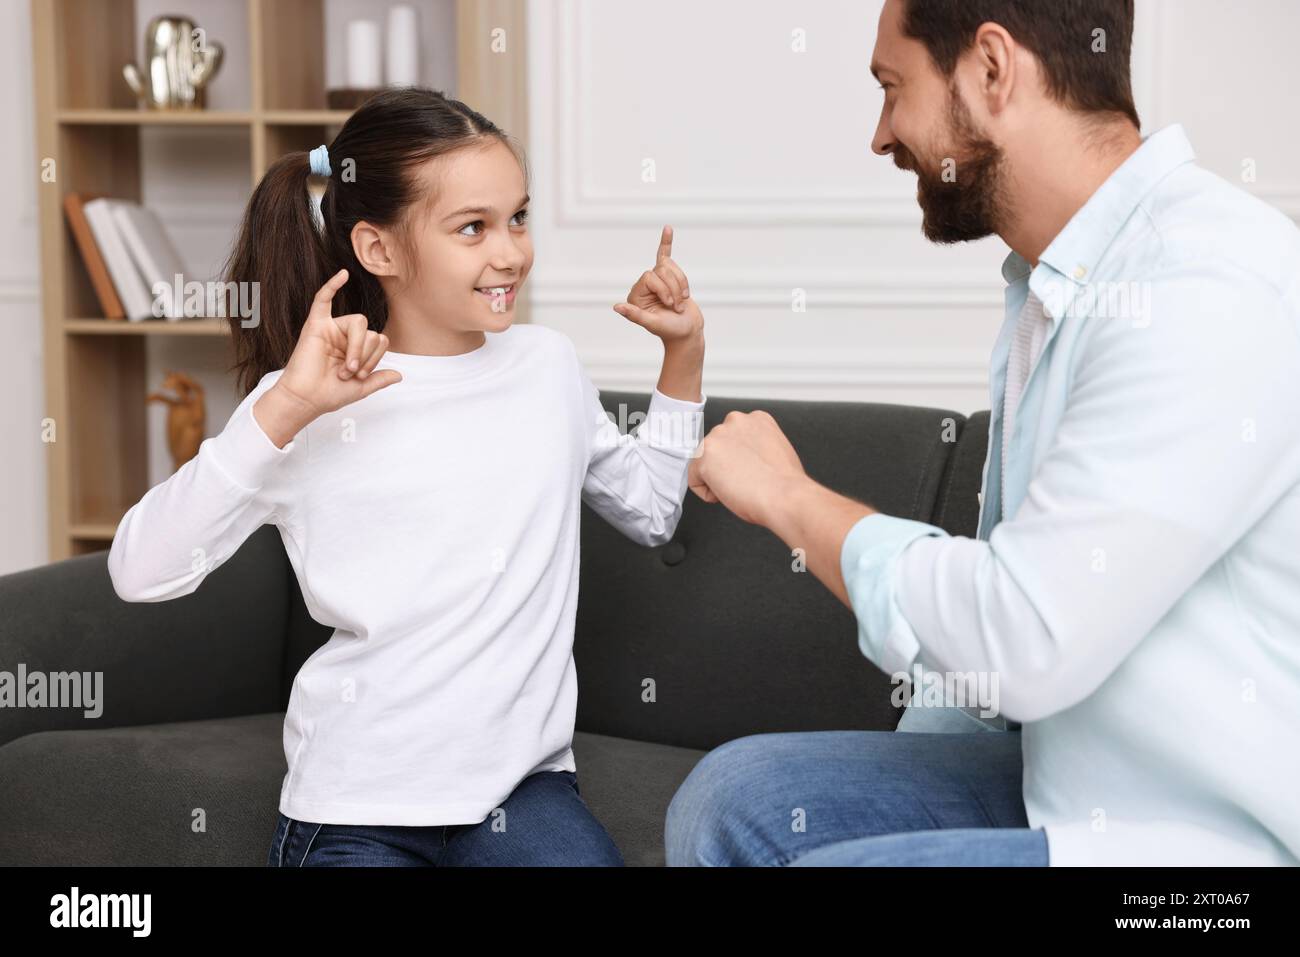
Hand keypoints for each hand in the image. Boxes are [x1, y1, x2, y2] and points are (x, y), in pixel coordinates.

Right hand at [254, 269, 401, 445]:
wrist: (307, 400)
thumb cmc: (329, 394)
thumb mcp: (362, 388)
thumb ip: (380, 379)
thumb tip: (399, 375)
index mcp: (356, 348)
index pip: (380, 339)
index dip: (376, 358)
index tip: (362, 376)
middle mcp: (345, 336)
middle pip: (372, 331)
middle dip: (366, 356)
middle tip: (351, 373)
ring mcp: (331, 328)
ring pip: (360, 323)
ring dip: (358, 348)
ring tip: (346, 368)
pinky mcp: (315, 325)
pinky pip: (324, 298)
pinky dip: (333, 285)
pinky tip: (343, 274)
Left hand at [613, 225, 703, 343]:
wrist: (688, 331)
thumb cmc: (671, 330)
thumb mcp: (653, 323)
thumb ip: (635, 315)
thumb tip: (616, 307)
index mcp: (636, 296)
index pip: (650, 276)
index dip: (663, 288)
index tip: (670, 305)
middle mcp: (644, 287)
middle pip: (661, 270)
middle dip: (674, 287)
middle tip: (677, 306)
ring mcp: (658, 281)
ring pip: (670, 266)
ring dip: (681, 283)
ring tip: (681, 302)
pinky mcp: (669, 277)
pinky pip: (666, 256)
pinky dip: (667, 242)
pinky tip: (668, 229)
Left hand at [687, 410, 806, 526]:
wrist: (784, 496)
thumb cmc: (785, 484)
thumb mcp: (776, 451)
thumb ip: (756, 447)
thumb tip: (745, 458)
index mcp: (756, 418)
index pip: (733, 439)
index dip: (740, 461)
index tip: (751, 471)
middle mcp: (735, 421)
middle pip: (717, 449)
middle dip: (726, 467)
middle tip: (744, 481)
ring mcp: (718, 436)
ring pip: (704, 463)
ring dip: (717, 479)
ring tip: (739, 486)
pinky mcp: (704, 455)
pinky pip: (695, 480)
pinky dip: (708, 493)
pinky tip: (728, 493)